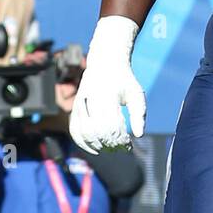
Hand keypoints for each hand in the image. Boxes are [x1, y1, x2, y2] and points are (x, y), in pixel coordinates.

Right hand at [70, 15, 145, 150]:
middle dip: (109, 144)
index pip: (111, 125)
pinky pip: (74, 130)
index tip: (128, 144)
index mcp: (107, 95)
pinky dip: (82, 143)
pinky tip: (95, 149)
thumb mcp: (136, 94)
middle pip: (97, 131)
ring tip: (110, 149)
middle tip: (120, 148)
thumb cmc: (124, 81)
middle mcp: (91, 99)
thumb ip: (139, 114)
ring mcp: (80, 104)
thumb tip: (139, 135)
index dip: (119, 139)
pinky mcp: (74, 108)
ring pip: (84, 133)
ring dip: (97, 145)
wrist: (105, 63)